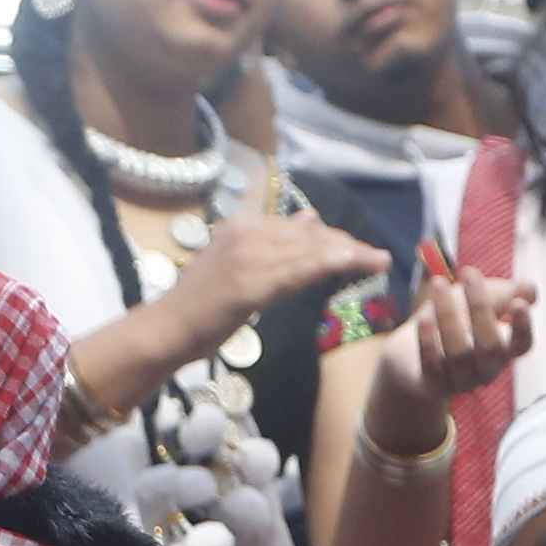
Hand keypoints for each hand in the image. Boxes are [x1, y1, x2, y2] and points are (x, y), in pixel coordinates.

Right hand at [179, 199, 390, 341]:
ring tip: (379, 260)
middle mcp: (246, 232)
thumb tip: (310, 218)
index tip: (360, 249)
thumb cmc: (200, 303)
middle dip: (348, 245)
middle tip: (379, 257)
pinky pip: (298, 270)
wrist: (167, 327)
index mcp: (242, 225)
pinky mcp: (251, 283)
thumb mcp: (236, 263)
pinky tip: (354, 264)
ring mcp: (248, 256)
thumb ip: (272, 242)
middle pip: (309, 236)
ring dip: (349, 254)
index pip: (299, 227)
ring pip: (309, 250)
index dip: (333, 237)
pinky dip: (329, 265)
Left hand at [378, 264, 533, 428]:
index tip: (519, 303)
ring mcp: (460, 380)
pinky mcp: (432, 386)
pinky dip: (429, 341)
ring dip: (448, 315)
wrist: (413, 356)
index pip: (521, 345)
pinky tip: (424, 317)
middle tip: (468, 271)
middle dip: (480, 307)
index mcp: (504, 350)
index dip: (523, 327)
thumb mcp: (482, 303)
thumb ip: (506, 294)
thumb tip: (531, 290)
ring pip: (459, 353)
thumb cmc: (456, 322)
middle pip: (489, 346)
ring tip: (438, 282)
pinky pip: (432, 366)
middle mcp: (486, 369)